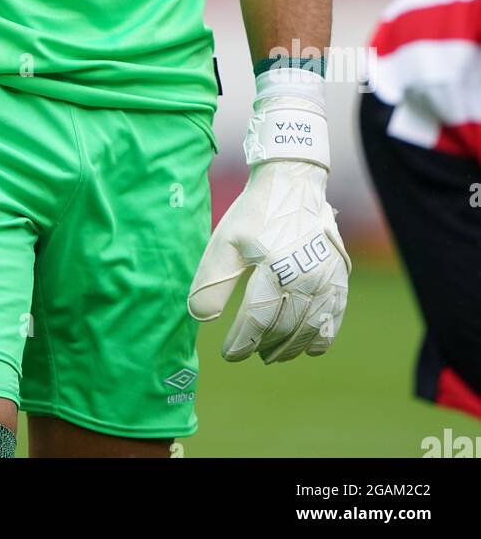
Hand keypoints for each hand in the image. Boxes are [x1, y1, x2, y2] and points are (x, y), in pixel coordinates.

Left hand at [187, 102, 350, 362]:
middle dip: (265, 346)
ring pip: (310, 327)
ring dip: (291, 347)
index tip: (229, 354)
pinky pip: (334, 316)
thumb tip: (200, 318)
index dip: (242, 342)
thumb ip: (212, 281)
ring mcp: (327, 279)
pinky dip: (322, 336)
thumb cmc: (256, 212)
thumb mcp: (225, 242)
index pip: (256, 320)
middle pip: (284, 328)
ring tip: (274, 355)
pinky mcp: (339, 276)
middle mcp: (305, 278)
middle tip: (252, 354)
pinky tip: (311, 348)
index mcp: (274, 268)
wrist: (294, 183)